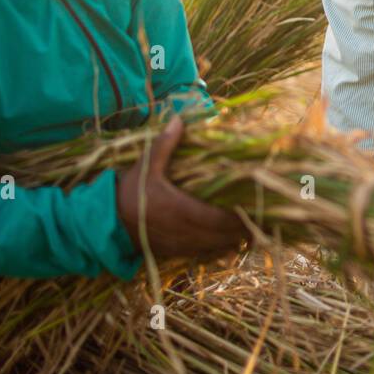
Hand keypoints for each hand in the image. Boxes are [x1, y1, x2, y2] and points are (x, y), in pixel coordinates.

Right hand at [117, 114, 246, 258]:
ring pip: (217, 248)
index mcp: (178, 209)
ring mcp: (181, 245)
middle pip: (224, 236)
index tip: (259, 207)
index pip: (218, 218)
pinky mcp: (177, 252)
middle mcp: (183, 231)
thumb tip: (179, 118)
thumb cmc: (128, 192)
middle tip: (266, 218)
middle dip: (246, 229)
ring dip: (236, 240)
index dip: (240, 217)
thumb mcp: (146, 166)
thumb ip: (164, 144)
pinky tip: (233, 240)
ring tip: (256, 229)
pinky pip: (206, 254)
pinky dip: (221, 248)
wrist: (107, 223)